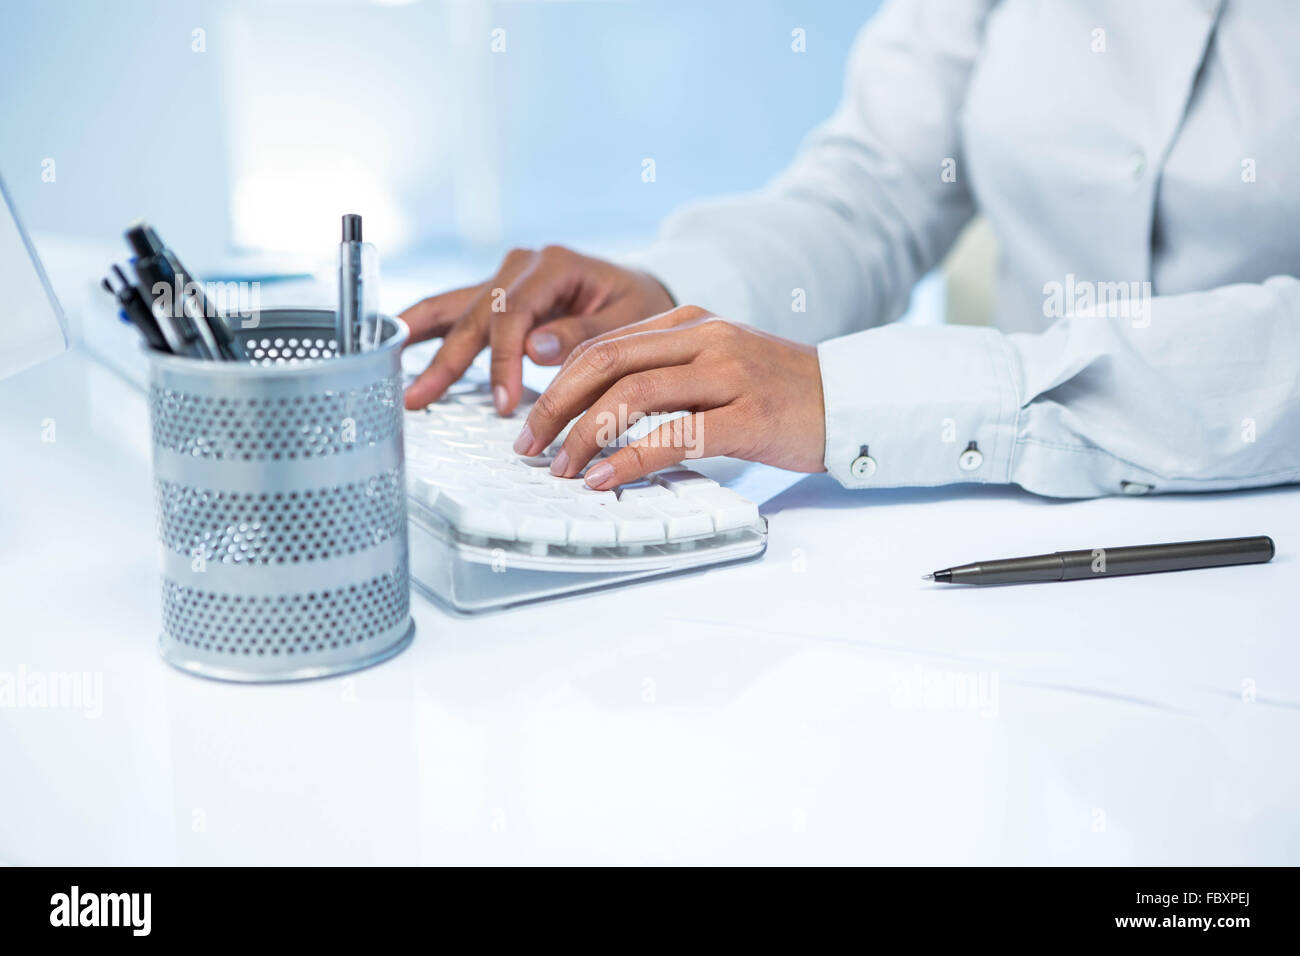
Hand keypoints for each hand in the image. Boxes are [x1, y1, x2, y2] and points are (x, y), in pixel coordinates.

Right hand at [401, 245, 673, 411]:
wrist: (639, 292)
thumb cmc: (638, 307)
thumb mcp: (628, 321)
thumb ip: (584, 334)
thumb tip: (534, 348)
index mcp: (554, 265)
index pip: (513, 313)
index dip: (503, 361)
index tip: (505, 403)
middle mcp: (522, 266)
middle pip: (474, 313)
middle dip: (446, 359)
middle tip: (419, 398)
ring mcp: (504, 278)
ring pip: (453, 308)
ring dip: (418, 339)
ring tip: (384, 365)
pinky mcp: (497, 296)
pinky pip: (456, 313)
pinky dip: (427, 331)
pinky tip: (398, 345)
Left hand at [510, 305, 827, 488]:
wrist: (852, 402)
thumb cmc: (781, 394)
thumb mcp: (718, 368)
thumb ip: (666, 376)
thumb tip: (599, 412)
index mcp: (691, 324)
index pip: (603, 345)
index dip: (557, 383)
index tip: (532, 420)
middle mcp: (705, 338)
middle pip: (605, 363)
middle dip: (555, 407)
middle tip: (530, 446)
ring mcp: (728, 375)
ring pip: (632, 397)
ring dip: (585, 436)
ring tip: (563, 468)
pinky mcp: (748, 417)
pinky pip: (674, 436)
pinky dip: (630, 460)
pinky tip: (606, 480)